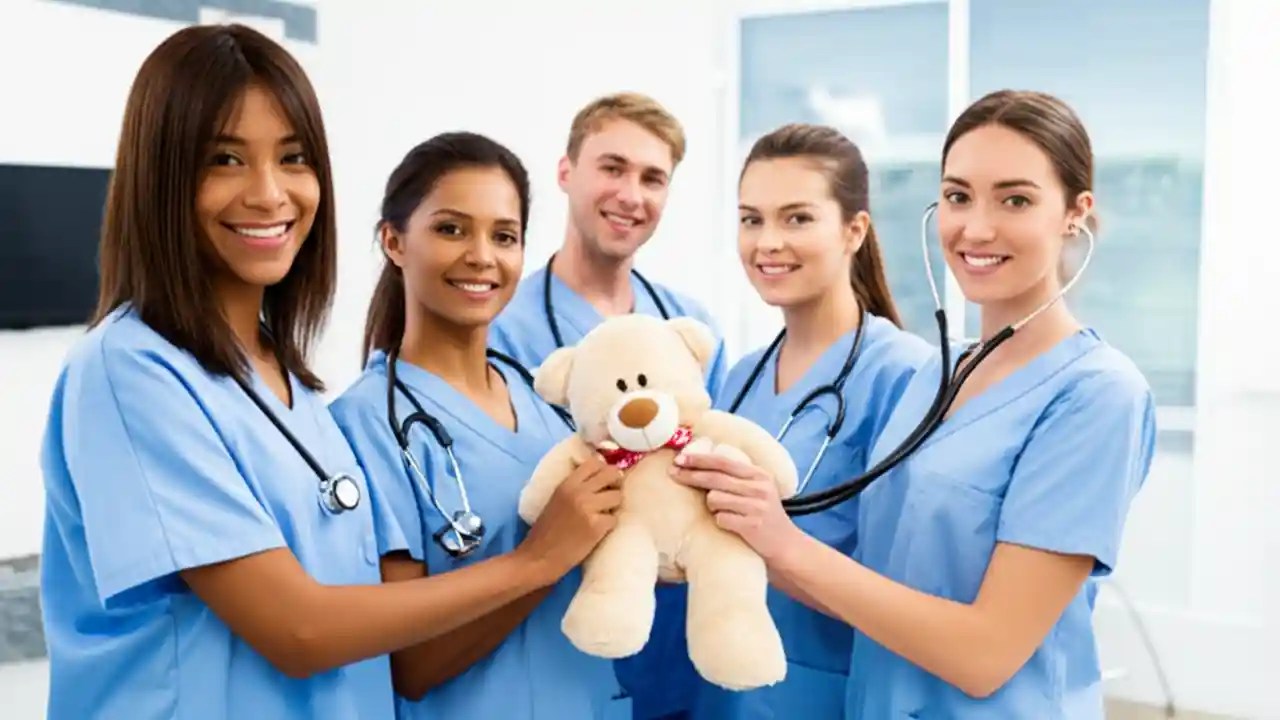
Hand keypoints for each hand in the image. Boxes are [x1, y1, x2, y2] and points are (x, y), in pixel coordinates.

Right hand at [518, 456, 622, 581]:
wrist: (539, 557)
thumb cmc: (546, 531)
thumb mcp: (557, 499)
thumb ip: (575, 488)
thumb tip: (599, 479)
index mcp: (566, 484)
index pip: (594, 463)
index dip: (604, 470)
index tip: (605, 480)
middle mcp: (578, 492)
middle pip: (611, 474)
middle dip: (616, 484)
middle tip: (611, 494)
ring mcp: (588, 508)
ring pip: (617, 496)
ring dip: (614, 506)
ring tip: (604, 515)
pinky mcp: (596, 526)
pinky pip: (615, 519)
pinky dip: (609, 525)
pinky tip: (599, 531)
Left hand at [670, 451, 802, 563]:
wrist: (787, 547)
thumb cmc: (765, 518)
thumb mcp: (758, 492)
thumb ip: (737, 479)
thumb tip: (700, 466)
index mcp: (759, 475)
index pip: (724, 461)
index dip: (700, 459)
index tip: (680, 458)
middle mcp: (759, 488)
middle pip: (715, 477)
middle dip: (691, 475)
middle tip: (673, 473)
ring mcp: (756, 506)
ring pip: (714, 499)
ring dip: (713, 507)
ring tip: (726, 514)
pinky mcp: (751, 525)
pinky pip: (720, 519)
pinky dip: (721, 522)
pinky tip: (732, 526)